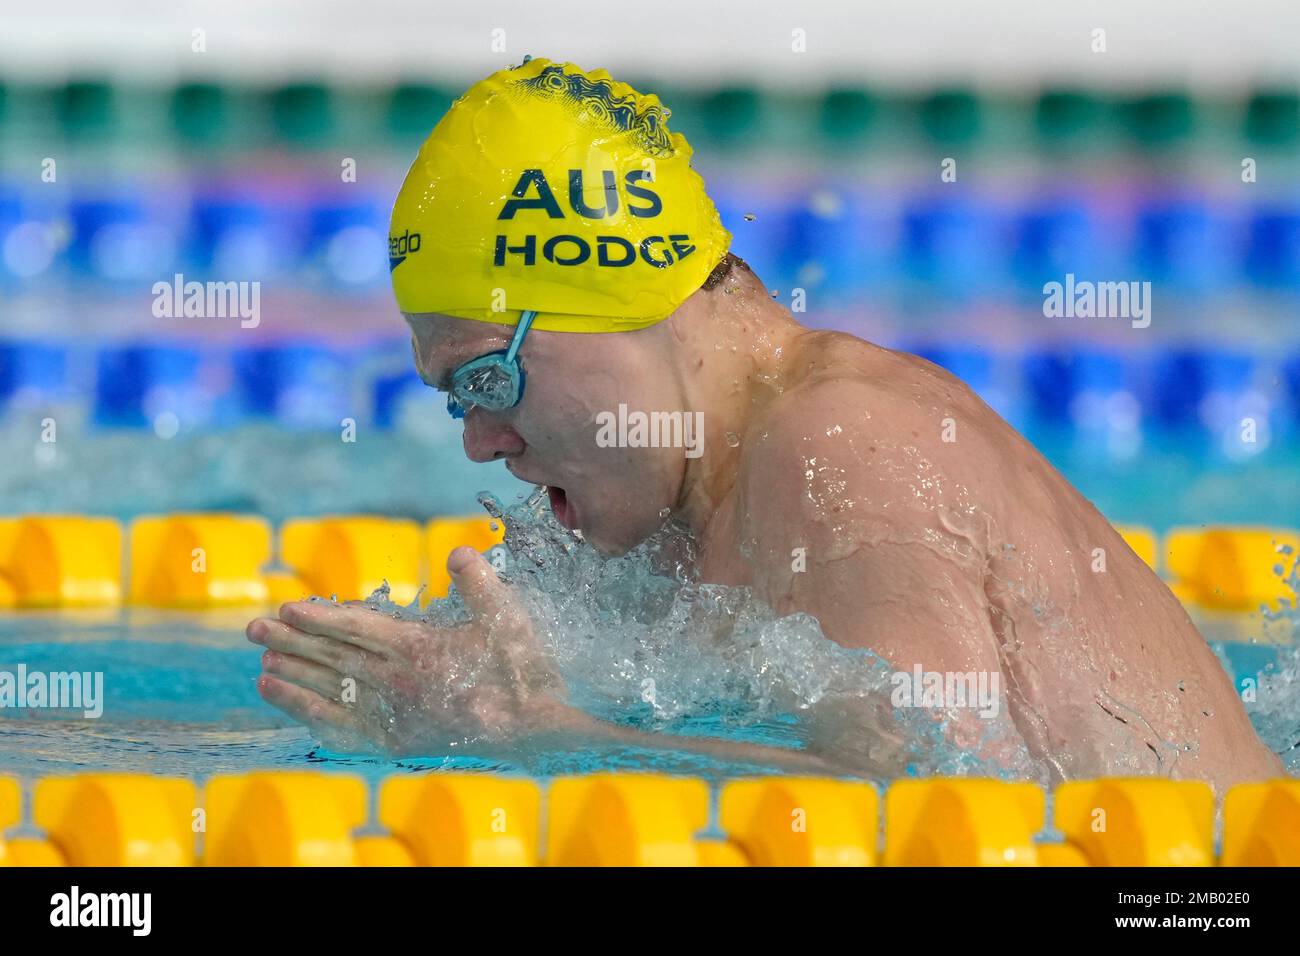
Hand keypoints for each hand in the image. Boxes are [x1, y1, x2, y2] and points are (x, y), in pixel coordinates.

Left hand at [245, 547, 576, 756]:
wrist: (536, 729)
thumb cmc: (523, 669)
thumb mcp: (507, 615)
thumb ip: (479, 581)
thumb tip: (457, 553)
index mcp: (419, 648)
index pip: (355, 629)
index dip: (318, 618)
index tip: (286, 609)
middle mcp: (399, 681)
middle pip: (333, 658)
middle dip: (291, 642)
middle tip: (253, 629)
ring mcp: (396, 714)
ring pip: (334, 692)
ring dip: (295, 678)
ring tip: (262, 666)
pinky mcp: (399, 741)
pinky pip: (347, 729)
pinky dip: (316, 717)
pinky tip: (296, 710)